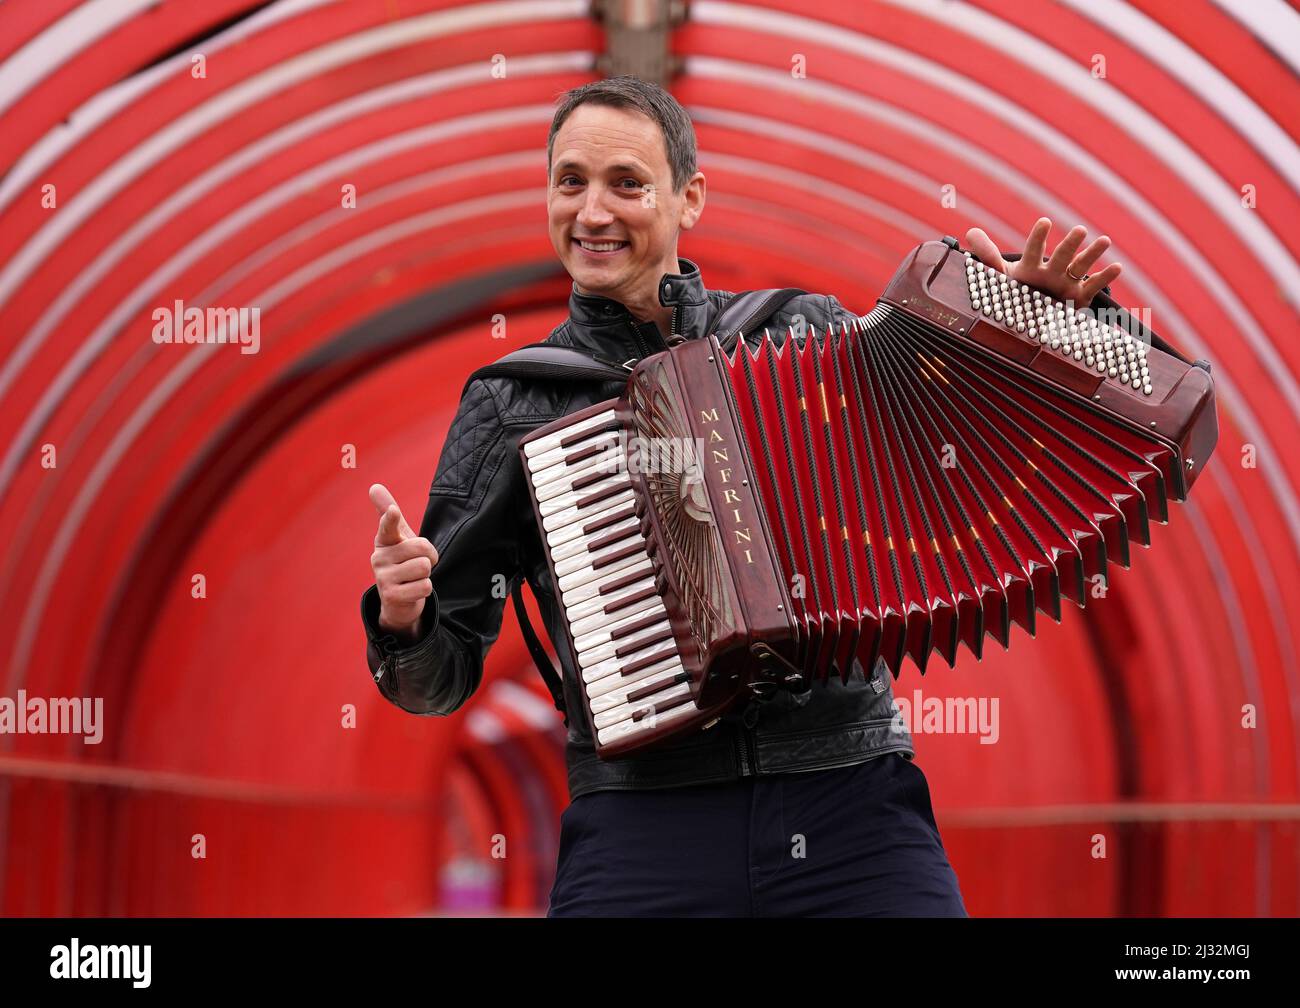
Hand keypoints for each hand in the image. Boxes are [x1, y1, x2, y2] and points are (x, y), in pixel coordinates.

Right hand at [369, 483, 437, 638]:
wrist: (399, 600)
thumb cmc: (402, 561)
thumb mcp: (398, 537)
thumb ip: (389, 514)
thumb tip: (374, 486)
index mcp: (384, 540)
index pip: (388, 526)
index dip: (391, 518)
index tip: (395, 511)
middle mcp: (379, 558)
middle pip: (422, 548)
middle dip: (429, 557)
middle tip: (418, 564)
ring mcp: (383, 578)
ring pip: (424, 567)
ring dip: (426, 575)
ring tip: (414, 577)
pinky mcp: (392, 596)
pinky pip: (424, 586)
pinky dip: (424, 589)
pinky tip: (412, 591)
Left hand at [965, 217, 1121, 306]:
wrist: (1029, 314)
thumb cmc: (1013, 291)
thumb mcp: (998, 277)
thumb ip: (987, 256)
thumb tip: (970, 233)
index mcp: (1030, 266)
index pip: (1033, 250)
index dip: (1038, 237)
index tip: (1044, 222)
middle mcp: (1051, 270)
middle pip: (1061, 255)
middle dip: (1070, 244)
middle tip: (1080, 230)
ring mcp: (1067, 282)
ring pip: (1080, 266)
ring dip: (1092, 254)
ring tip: (1105, 240)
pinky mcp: (1078, 297)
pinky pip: (1092, 286)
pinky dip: (1105, 278)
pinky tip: (1117, 267)